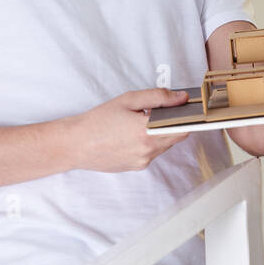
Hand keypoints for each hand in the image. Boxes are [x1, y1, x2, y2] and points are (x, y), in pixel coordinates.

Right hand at [67, 88, 190, 171]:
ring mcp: (142, 161)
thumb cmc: (97, 121)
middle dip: (172, 124)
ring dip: (159, 134)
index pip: (183, 128)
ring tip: (140, 123)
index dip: (187, 118)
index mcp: (147, 132)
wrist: (75, 144)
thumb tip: (181, 97)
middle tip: (158, 112)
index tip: (188, 111)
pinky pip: (151, 153)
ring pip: (163, 146)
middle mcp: (147, 150)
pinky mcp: (136, 167)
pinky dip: (148, 143)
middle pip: (175, 137)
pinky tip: (132, 135)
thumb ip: (158, 97)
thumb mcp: (129, 100)